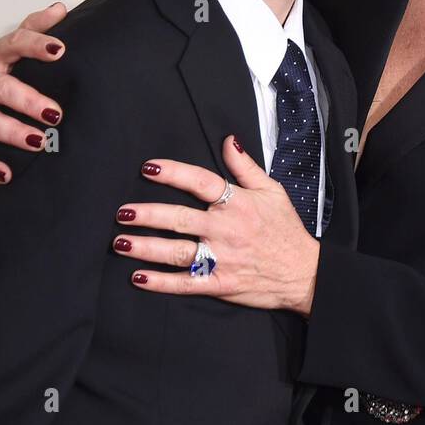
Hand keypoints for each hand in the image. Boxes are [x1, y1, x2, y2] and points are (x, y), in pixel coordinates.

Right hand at [0, 2, 68, 183]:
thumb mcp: (14, 49)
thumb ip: (36, 29)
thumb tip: (60, 8)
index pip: (15, 44)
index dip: (36, 45)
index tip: (61, 50)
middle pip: (0, 87)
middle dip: (27, 100)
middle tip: (55, 113)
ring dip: (12, 132)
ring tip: (38, 142)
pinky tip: (6, 173)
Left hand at [113, 135, 320, 314]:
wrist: (305, 272)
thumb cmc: (287, 230)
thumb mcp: (272, 191)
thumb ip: (245, 167)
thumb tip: (228, 141)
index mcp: (238, 203)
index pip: (201, 182)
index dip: (174, 173)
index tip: (148, 167)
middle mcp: (226, 229)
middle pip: (180, 218)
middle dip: (148, 214)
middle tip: (123, 212)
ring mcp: (222, 258)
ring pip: (177, 251)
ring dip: (146, 247)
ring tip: (120, 242)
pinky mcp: (220, 283)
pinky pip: (185, 282)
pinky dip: (161, 282)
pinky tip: (138, 277)